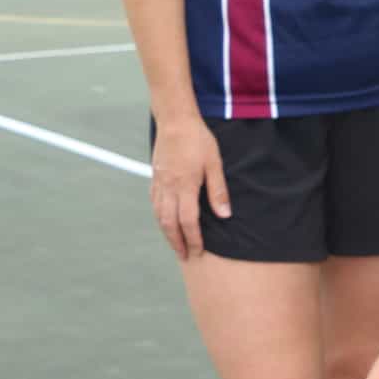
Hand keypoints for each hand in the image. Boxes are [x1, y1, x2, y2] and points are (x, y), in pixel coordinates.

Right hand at [148, 114, 229, 258]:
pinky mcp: (154, 177)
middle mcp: (168, 188)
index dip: (193, 239)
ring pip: (159, 215)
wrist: (175, 121)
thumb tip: (224, 215)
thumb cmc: (198, 140)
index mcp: (185, 186)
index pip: (188, 221)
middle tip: (184, 256)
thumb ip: (218, 191)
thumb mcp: (215, 164)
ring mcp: (159, 183)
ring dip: (166, 232)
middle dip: (176, 242)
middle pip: (169, 223)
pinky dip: (159, 217)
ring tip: (174, 244)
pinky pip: (154, 203)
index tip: (198, 251)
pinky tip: (164, 221)